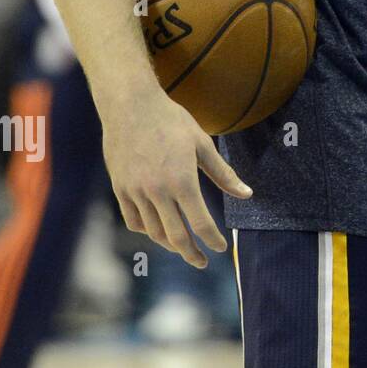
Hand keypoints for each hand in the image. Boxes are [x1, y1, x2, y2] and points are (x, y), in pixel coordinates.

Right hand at [101, 88, 251, 267]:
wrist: (130, 106)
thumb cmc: (171, 121)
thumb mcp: (203, 144)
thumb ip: (223, 174)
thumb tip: (246, 194)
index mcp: (181, 181)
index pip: (200, 223)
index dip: (212, 239)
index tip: (221, 248)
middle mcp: (156, 191)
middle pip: (175, 236)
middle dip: (191, 254)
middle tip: (203, 262)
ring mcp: (135, 192)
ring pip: (153, 231)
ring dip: (170, 244)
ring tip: (183, 246)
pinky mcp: (119, 189)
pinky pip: (133, 220)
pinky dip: (147, 231)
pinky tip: (158, 229)